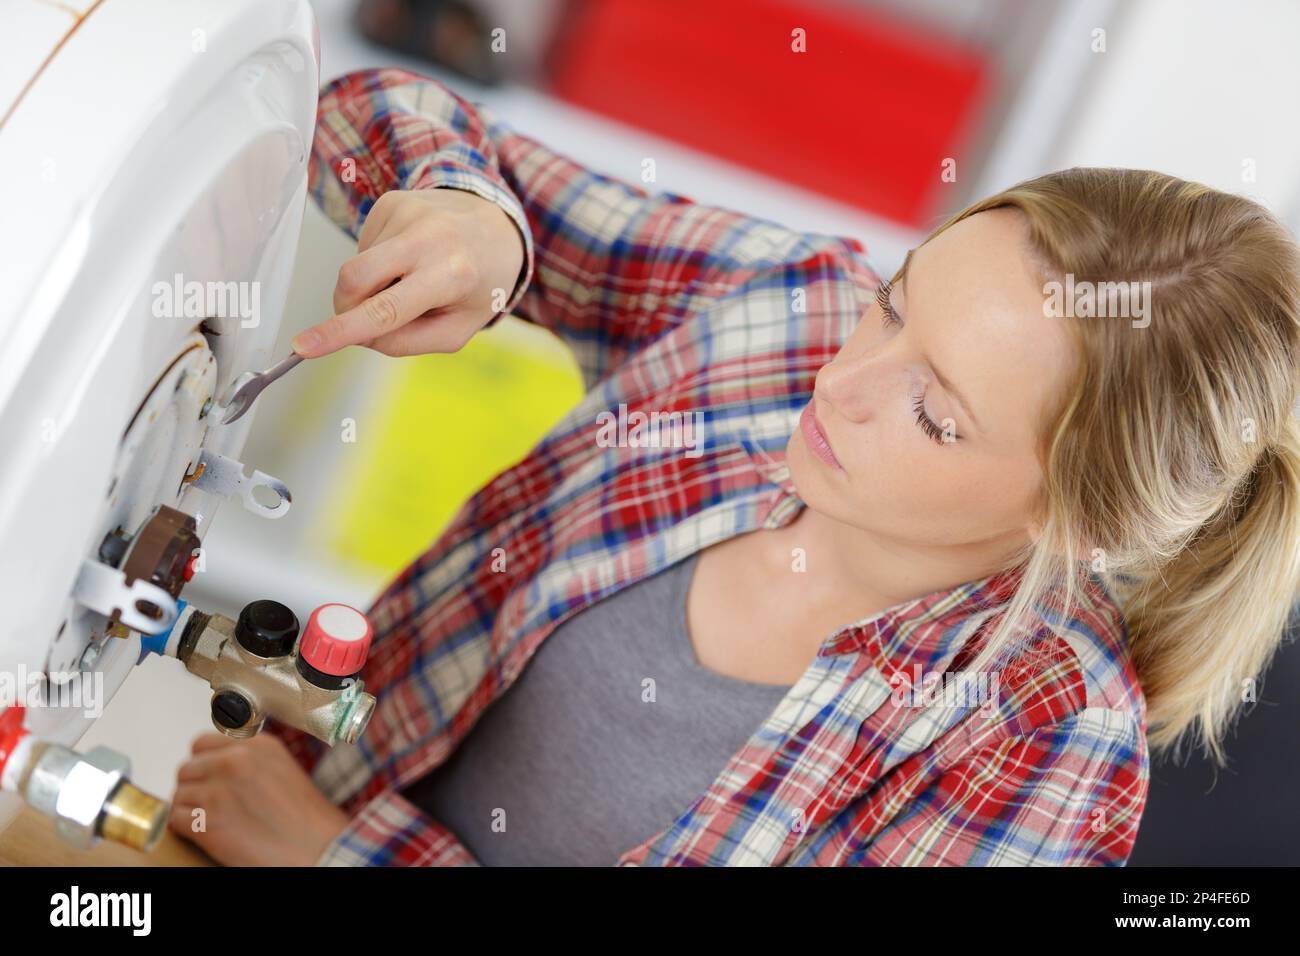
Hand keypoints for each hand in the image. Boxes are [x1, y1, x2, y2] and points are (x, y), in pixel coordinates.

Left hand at [169, 732, 350, 865]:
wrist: (317, 847)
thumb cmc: (306, 817)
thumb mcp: (282, 768)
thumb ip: (250, 758)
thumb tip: (216, 764)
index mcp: (257, 745)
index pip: (202, 743)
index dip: (203, 764)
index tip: (209, 778)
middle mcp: (235, 761)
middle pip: (186, 769)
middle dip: (194, 788)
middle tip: (210, 805)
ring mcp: (219, 790)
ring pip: (179, 794)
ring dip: (190, 810)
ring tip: (214, 822)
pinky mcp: (208, 821)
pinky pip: (175, 819)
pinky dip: (186, 829)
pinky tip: (208, 834)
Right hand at [291, 187, 525, 357]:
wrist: (497, 226)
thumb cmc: (481, 283)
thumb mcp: (457, 330)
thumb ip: (406, 342)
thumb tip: (359, 336)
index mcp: (452, 274)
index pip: (384, 310)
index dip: (340, 331)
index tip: (303, 346)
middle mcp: (428, 237)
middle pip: (354, 279)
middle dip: (347, 308)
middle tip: (367, 319)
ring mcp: (408, 213)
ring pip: (356, 265)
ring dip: (373, 285)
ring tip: (410, 280)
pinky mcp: (392, 202)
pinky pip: (364, 246)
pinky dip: (378, 263)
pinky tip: (406, 260)